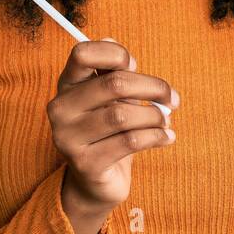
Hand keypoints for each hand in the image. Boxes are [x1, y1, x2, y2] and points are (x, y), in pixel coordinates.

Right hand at [48, 38, 178, 211]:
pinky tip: (166, 137)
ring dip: (155, 116)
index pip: (82, 53)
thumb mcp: (114, 97)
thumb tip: (128, 60)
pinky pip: (130, 142)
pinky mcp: (85, 163)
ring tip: (165, 121)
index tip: (136, 66)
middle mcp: (60, 108)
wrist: (97, 180)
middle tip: (172, 98)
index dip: (116, 54)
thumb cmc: (110, 130)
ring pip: (123, 115)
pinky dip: (156, 137)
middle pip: (115, 83)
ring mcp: (68, 137)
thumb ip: (119, 74)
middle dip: (153, 87)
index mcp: (67, 84)